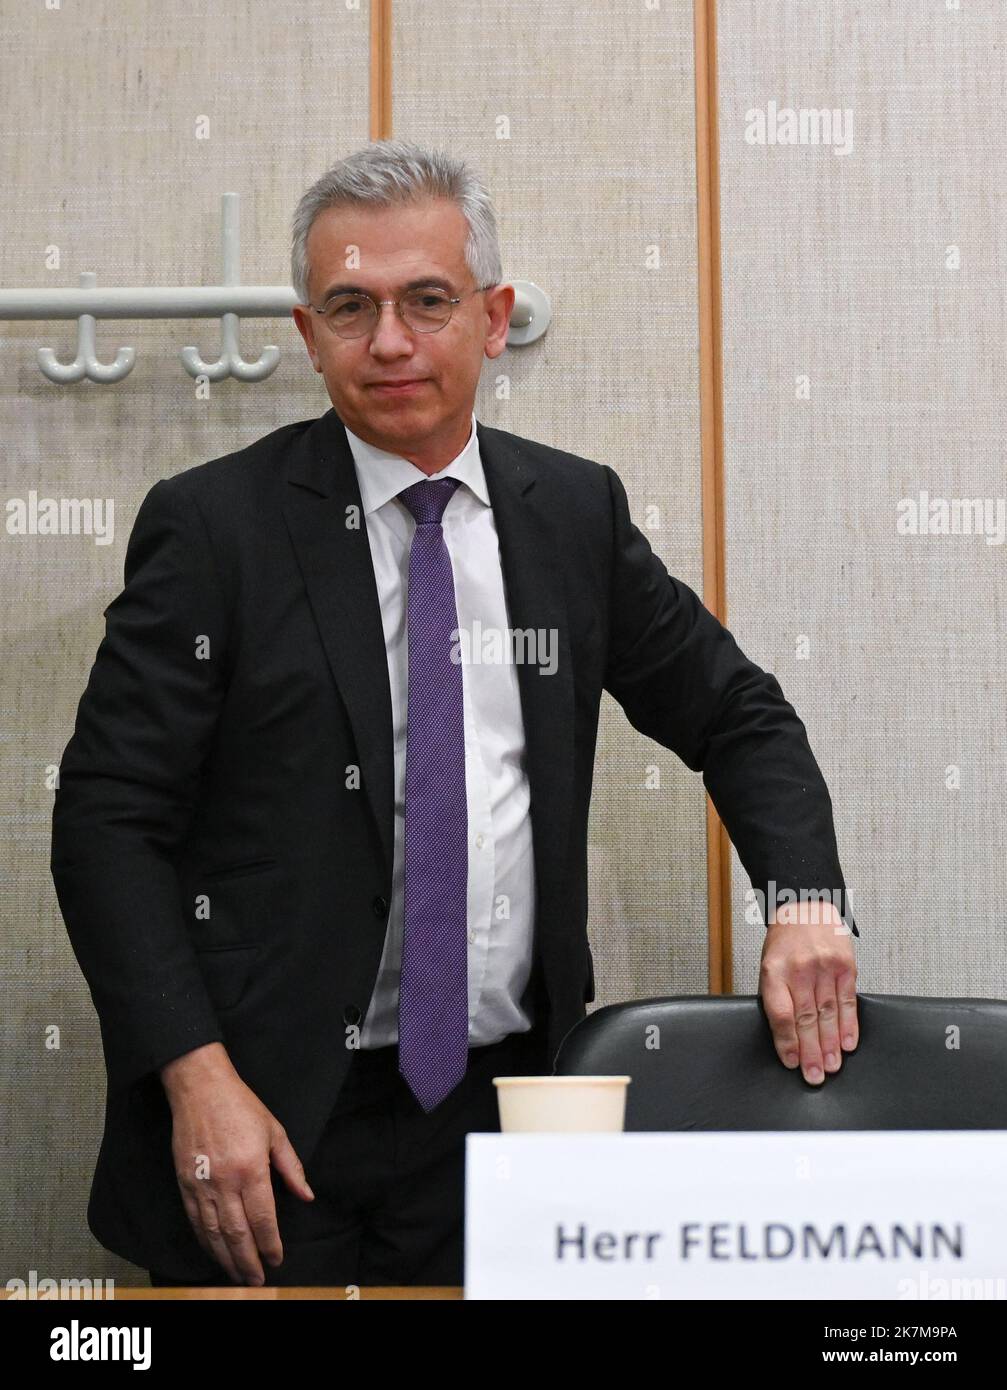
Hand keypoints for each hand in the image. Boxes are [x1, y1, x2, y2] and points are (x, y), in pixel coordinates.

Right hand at [160, 1043, 314, 1284]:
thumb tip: (306, 1196)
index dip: (270, 1243)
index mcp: (251, 1169)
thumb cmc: (241, 1106)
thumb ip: (291, 1168)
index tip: (277, 1259)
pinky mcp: (184, 1183)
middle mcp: (225, 1182)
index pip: (262, 1218)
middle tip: (256, 1281)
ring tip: (237, 1276)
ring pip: (213, 1233)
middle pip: (237, 1233)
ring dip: (226, 1258)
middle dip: (248, 1261)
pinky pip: (195, 1221)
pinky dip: (205, 1241)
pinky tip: (214, 1252)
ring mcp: (202, 1184)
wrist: (200, 1089)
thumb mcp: (275, 1131)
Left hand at [758, 901, 858, 1084]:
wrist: (805, 905)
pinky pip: (848, 1001)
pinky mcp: (845, 966)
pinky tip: (848, 1043)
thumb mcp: (769, 964)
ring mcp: (824, 967)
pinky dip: (849, 1025)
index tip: (791, 1062)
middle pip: (806, 1018)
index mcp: (774, 970)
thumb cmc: (784, 941)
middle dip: (811, 1052)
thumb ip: (776, 997)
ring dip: (831, 1044)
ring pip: (828, 1014)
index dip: (786, 1042)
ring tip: (832, 1066)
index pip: (781, 1013)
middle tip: (815, 1076)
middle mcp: (800, 969)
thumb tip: (785, 1038)